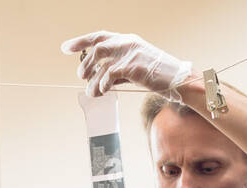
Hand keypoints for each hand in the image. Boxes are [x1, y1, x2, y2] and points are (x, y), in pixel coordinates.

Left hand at [60, 31, 191, 101]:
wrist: (180, 81)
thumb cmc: (160, 77)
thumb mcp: (137, 69)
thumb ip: (119, 71)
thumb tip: (102, 80)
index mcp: (129, 40)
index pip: (100, 36)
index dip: (81, 41)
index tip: (66, 48)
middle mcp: (129, 43)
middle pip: (97, 48)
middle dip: (85, 63)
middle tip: (81, 76)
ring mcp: (132, 53)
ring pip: (101, 61)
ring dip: (92, 76)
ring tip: (92, 90)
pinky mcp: (134, 67)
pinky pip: (110, 75)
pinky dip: (102, 84)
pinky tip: (102, 92)